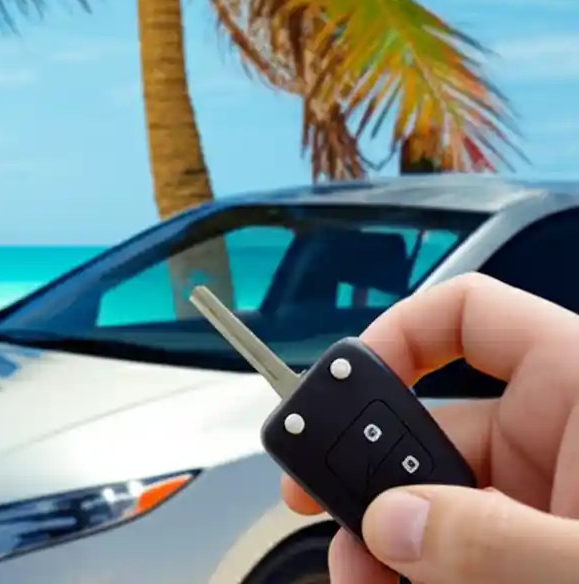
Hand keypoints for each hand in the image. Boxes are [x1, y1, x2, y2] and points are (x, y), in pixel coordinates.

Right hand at [281, 273, 578, 582]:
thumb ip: (491, 538)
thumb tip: (393, 523)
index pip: (469, 313)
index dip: (394, 335)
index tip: (338, 390)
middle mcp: (560, 432)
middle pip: (426, 421)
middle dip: (364, 468)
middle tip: (315, 502)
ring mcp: (548, 491)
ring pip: (433, 493)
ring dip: (380, 531)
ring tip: (358, 573)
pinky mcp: (538, 542)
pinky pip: (456, 541)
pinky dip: (415, 563)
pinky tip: (391, 583)